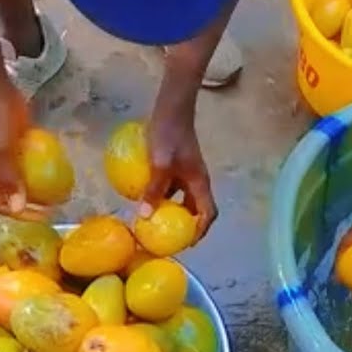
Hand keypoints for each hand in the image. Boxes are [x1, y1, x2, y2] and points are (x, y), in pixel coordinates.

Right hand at [0, 83, 48, 220]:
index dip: (22, 215)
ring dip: (40, 192)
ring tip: (60, 193)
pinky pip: (31, 166)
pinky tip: (59, 171)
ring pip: (24, 184)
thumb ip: (7, 177)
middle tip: (57, 207)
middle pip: (14, 198)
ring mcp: (8, 158)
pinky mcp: (19, 146)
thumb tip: (17, 208)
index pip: (2, 206)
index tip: (46, 215)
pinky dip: (44, 172)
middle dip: (34, 207)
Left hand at [139, 116, 217, 238]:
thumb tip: (144, 216)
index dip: (200, 231)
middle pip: (198, 209)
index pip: (208, 213)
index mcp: (200, 183)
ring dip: (173, 210)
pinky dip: (164, 195)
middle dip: (186, 225)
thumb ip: (154, 189)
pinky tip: (146, 195)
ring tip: (155, 220)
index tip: (186, 243)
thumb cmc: (169, 135)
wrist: (172, 108)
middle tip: (167, 236)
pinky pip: (174, 186)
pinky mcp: (178, 164)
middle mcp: (197, 180)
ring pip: (185, 198)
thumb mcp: (160, 164)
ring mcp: (188, 172)